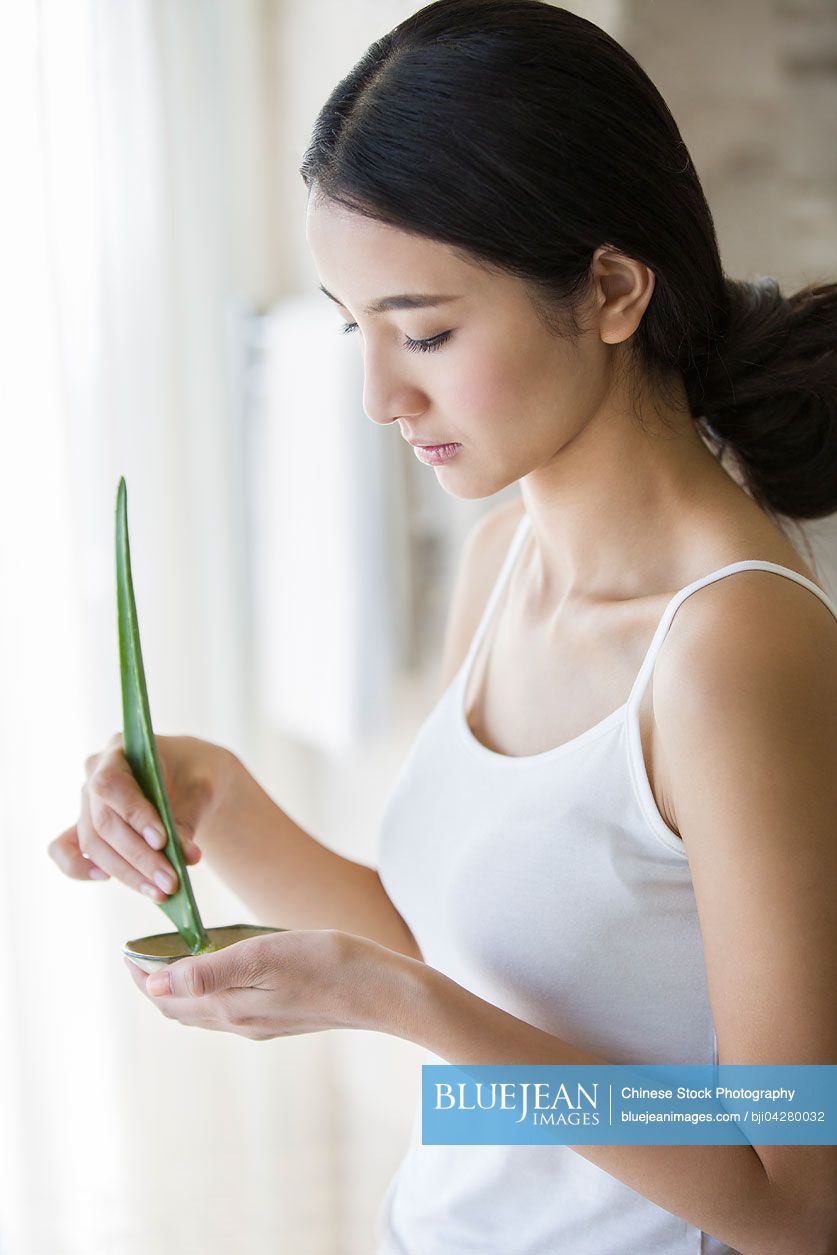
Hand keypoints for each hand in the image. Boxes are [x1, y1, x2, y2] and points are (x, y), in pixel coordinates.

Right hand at [48, 732, 233, 903]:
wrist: (190, 777)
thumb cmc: (196, 775)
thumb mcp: (201, 789)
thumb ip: (188, 819)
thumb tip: (183, 857)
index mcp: (121, 749)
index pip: (113, 785)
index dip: (135, 816)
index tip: (162, 842)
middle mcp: (95, 773)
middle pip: (104, 822)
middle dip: (138, 857)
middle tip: (170, 882)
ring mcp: (86, 801)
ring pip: (93, 843)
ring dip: (126, 873)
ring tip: (161, 892)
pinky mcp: (84, 825)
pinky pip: (65, 848)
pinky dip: (78, 867)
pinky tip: (106, 879)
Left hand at [124, 929, 391, 1039]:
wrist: (382, 992)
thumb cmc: (328, 964)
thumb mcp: (263, 956)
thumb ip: (209, 970)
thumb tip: (156, 984)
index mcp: (230, 1009)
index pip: (167, 998)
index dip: (141, 976)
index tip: (127, 950)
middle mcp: (240, 1024)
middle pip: (181, 1009)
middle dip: (155, 984)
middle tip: (142, 954)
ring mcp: (262, 1025)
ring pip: (204, 1011)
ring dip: (181, 989)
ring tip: (173, 959)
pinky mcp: (281, 1018)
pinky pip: (229, 1009)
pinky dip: (210, 991)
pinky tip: (222, 969)